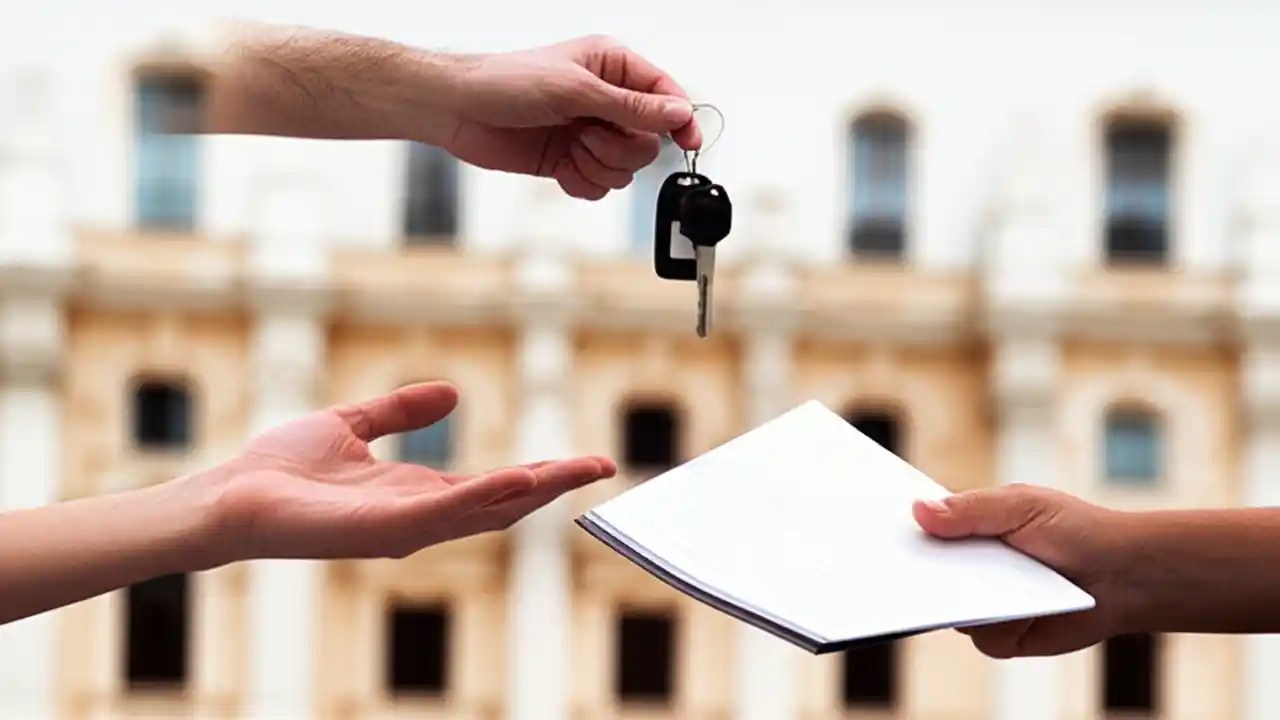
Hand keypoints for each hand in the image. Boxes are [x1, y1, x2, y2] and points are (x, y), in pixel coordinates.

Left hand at [200, 381, 614, 561]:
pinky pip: (445, 513)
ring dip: (535, 491)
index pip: (494, 486)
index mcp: (418, 494)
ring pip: (487, 510)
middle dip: (556, 485)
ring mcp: (406, 527)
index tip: (584, 460)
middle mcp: (421, 517)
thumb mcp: (353, 423)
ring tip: (578, 470)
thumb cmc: (281, 469)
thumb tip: (453, 392)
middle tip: (603, 466)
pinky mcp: (384, 529)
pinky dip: (486, 495)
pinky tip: (519, 476)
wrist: (230, 496)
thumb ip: (401, 411)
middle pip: (504, 503)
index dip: (541, 473)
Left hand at [442, 35, 702, 199]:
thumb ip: (631, 107)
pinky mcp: (572, 161)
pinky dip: (583, 183)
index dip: (679, 118)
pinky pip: (601, 186)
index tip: (688, 141)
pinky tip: (561, 168)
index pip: (664, 94)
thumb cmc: (508, 82)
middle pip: (648, 140)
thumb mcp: (575, 91)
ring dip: (599, 166)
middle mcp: (605, 100)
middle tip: (589, 138)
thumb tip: (678, 113)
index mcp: (612, 67)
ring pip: (626, 168)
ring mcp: (589, 133)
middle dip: (620, 148)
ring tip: (570, 150)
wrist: (458, 111)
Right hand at [912, 484, 1138, 656]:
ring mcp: (981, 605)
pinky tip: (1019, 611)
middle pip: (923, 574)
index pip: (920, 532)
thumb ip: (970, 511)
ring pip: (947, 610)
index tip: (876, 530)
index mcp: (965, 531)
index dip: (898, 533)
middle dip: (913, 571)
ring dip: (957, 600)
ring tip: (967, 587)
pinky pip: (979, 636)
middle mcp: (967, 570)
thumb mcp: (1021, 506)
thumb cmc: (1074, 530)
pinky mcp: (1001, 636)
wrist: (1124, 575)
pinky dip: (997, 624)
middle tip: (899, 567)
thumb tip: (918, 511)